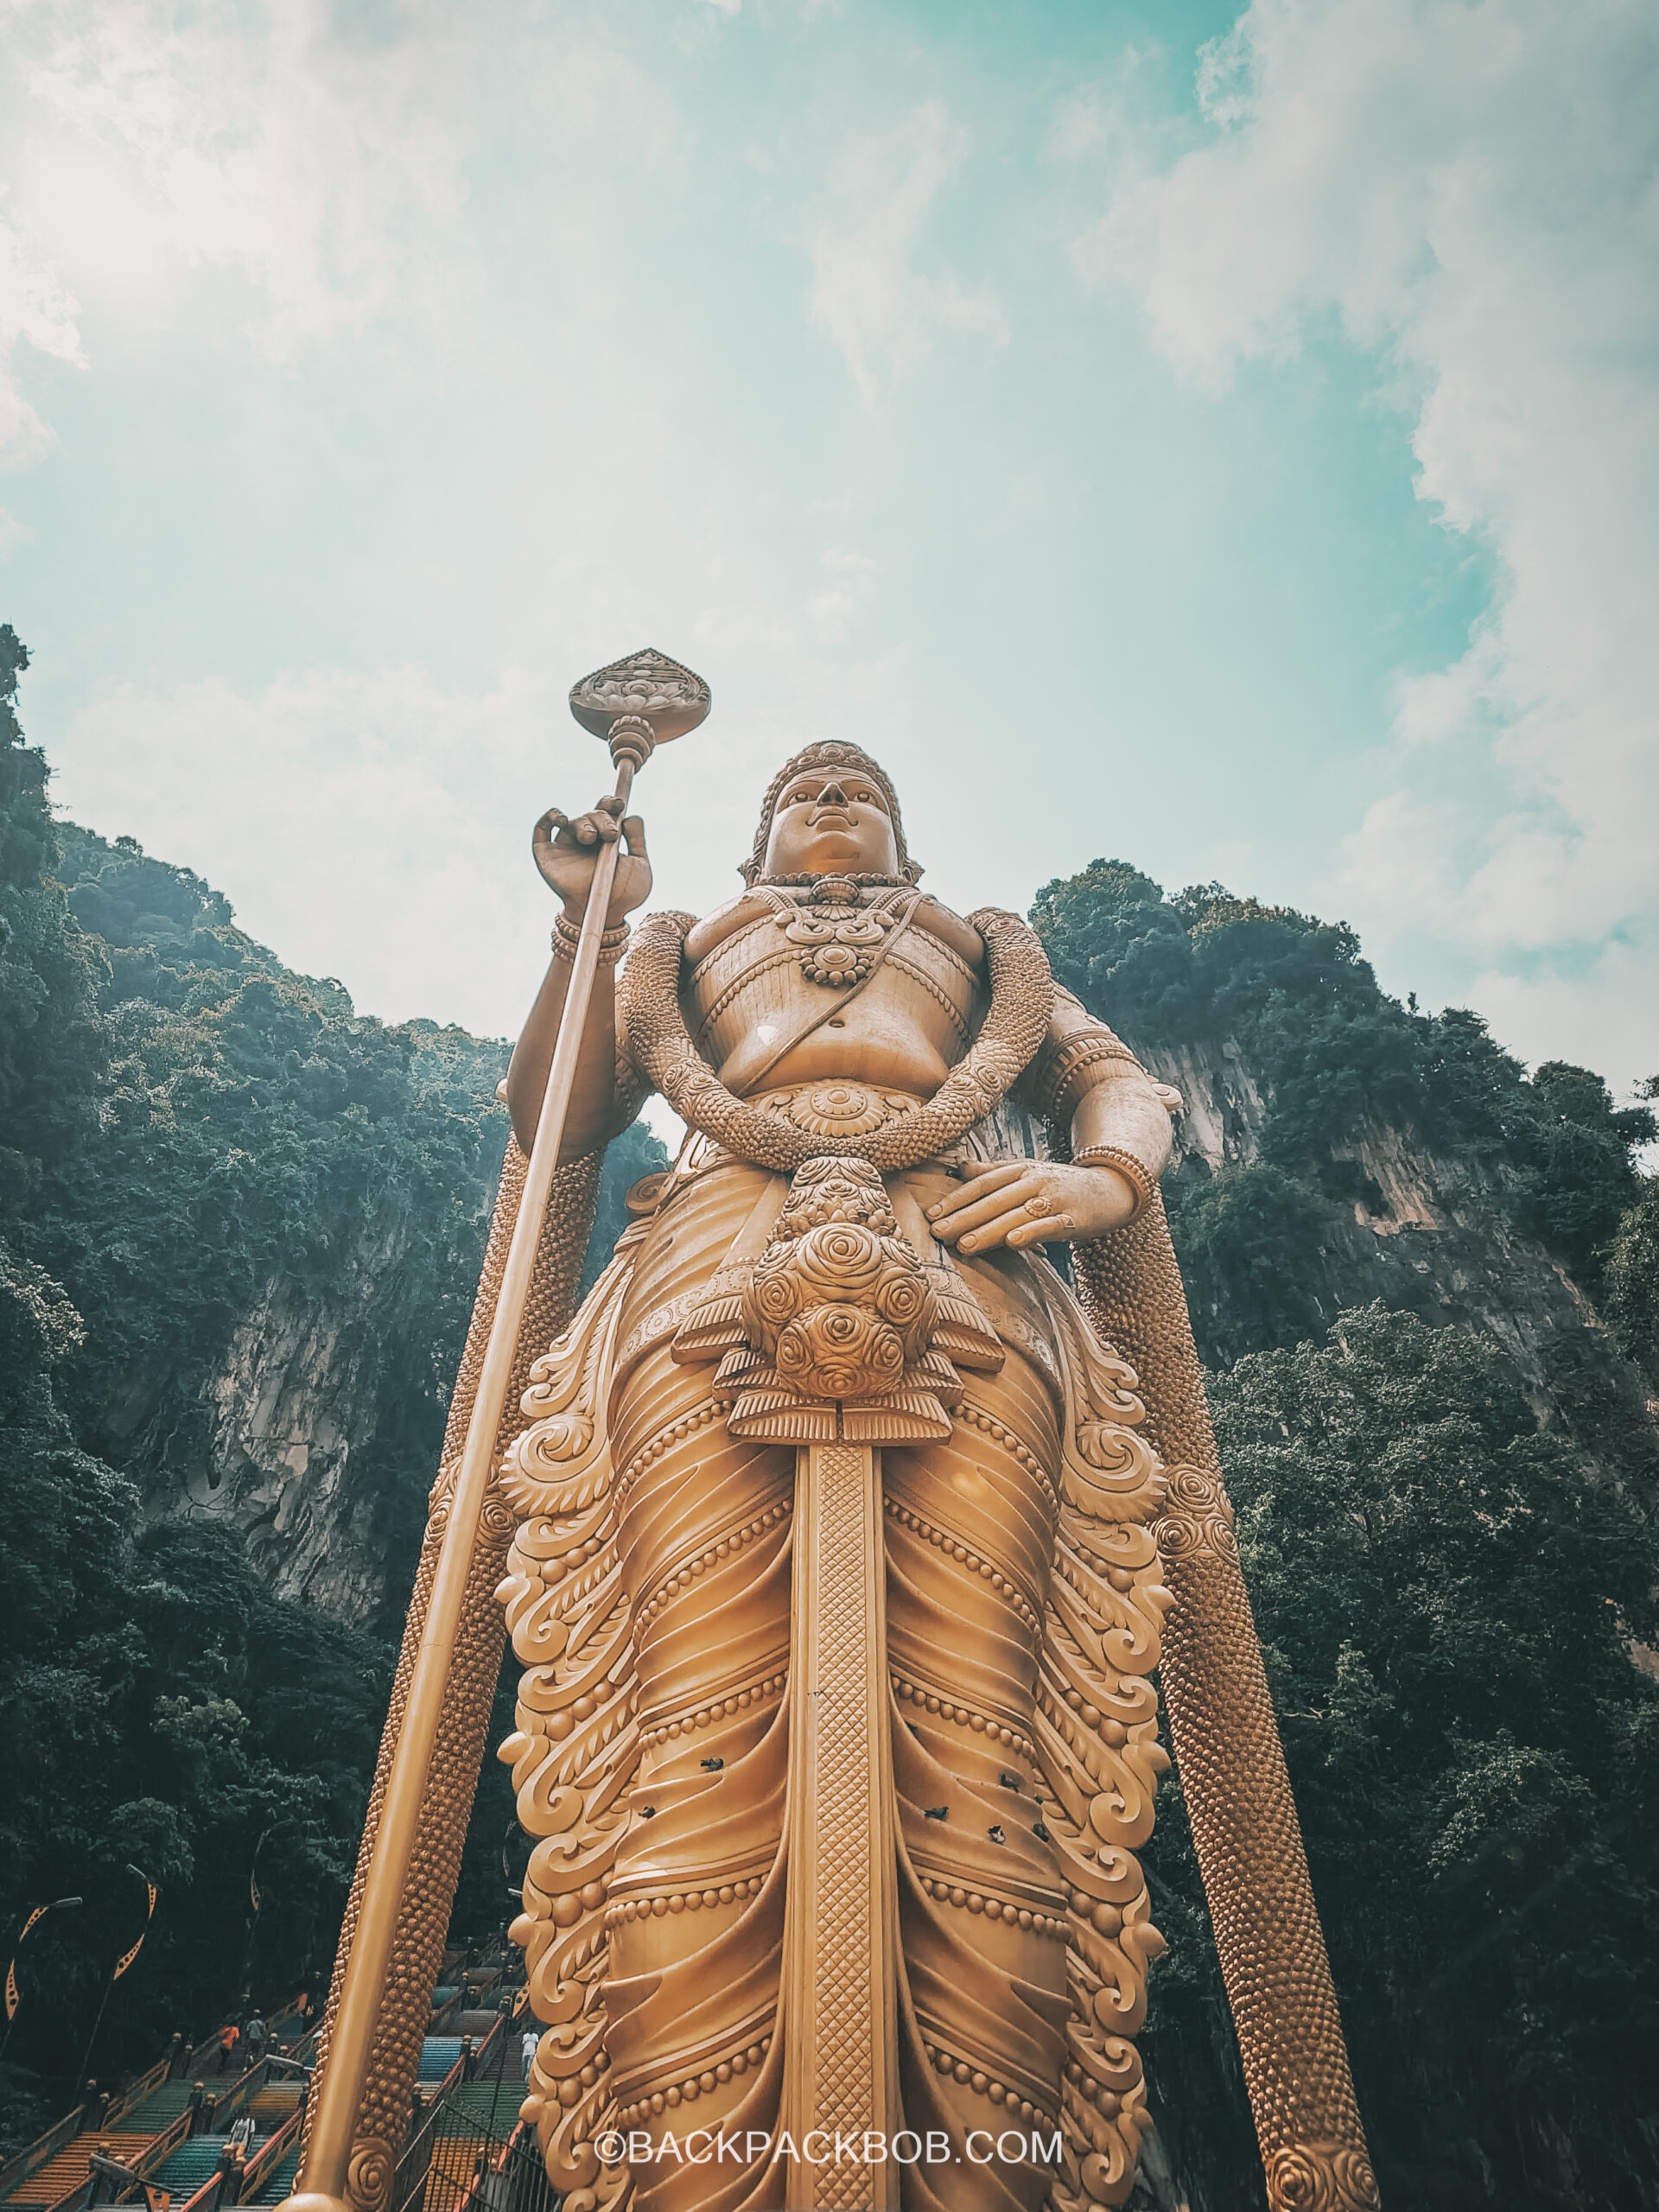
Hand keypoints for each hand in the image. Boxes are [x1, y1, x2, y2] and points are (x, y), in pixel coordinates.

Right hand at [532, 797, 651, 924]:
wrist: (607, 914)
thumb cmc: (625, 895)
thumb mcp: (639, 864)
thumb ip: (638, 839)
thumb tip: (630, 816)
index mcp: (607, 839)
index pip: (606, 811)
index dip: (610, 803)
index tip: (620, 804)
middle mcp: (586, 840)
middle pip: (591, 815)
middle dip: (602, 818)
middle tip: (611, 834)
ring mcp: (566, 846)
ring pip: (573, 822)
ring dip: (584, 824)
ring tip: (591, 838)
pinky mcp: (547, 855)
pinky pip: (541, 830)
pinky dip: (549, 817)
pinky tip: (562, 818)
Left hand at [925, 1159, 1138, 1253]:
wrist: (1113, 1188)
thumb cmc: (1062, 1184)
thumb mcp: (1028, 1172)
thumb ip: (994, 1172)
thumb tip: (960, 1169)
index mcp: (1021, 1170)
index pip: (983, 1184)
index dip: (956, 1199)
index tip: (931, 1215)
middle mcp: (1035, 1181)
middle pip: (995, 1200)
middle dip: (965, 1217)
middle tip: (937, 1233)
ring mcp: (1055, 1198)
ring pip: (1017, 1214)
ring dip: (990, 1229)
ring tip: (964, 1245)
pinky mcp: (1074, 1218)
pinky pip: (1050, 1225)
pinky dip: (1031, 1233)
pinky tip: (1013, 1243)